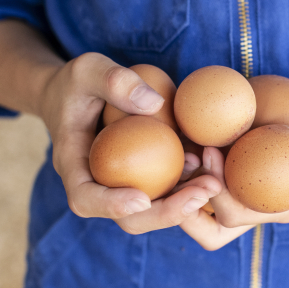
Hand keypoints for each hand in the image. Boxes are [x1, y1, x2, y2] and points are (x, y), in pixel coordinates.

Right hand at [38, 52, 219, 234]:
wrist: (75, 93)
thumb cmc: (77, 81)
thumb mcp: (87, 69)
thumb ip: (114, 81)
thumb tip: (154, 104)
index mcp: (73, 166)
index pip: (85, 198)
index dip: (112, 205)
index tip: (141, 198)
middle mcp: (97, 186)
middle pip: (128, 218)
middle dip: (165, 213)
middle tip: (200, 195)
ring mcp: (122, 186)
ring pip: (154, 210)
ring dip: (186, 202)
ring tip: (214, 183)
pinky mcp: (142, 178)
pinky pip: (167, 189)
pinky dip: (190, 182)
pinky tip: (211, 166)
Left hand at [180, 85, 288, 248]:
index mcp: (277, 209)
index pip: (232, 218)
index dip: (213, 195)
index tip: (213, 153)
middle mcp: (253, 200)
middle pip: (203, 213)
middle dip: (186, 189)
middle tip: (188, 151)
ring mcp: (241, 179)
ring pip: (196, 189)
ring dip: (182, 170)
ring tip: (180, 136)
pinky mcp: (234, 156)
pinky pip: (202, 158)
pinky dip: (189, 142)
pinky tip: (183, 118)